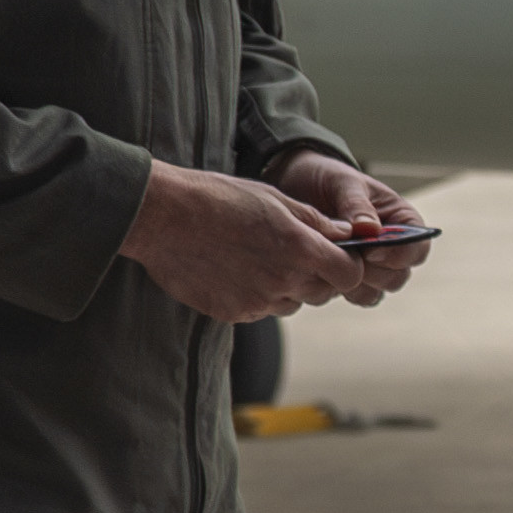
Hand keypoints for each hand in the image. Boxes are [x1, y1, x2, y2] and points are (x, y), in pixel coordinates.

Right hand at [119, 159, 364, 323]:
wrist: (162, 217)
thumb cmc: (219, 198)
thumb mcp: (275, 198)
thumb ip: (315, 222)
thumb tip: (347, 235)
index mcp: (300, 248)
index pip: (350, 275)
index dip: (349, 267)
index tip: (340, 257)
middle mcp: (284, 280)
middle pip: (323, 292)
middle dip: (318, 276)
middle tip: (294, 253)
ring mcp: (259, 301)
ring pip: (292, 303)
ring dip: (287, 287)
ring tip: (257, 257)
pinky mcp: (234, 314)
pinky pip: (260, 310)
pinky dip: (257, 295)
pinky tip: (234, 269)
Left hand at [267, 149, 435, 309]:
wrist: (297, 188)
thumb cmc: (328, 180)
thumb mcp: (343, 183)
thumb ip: (357, 205)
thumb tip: (371, 230)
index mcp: (402, 222)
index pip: (419, 248)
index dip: (400, 254)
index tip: (371, 249)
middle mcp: (391, 249)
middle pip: (398, 278)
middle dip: (373, 273)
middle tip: (346, 258)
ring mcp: (369, 268)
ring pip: (375, 293)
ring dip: (354, 284)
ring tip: (330, 263)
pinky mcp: (346, 280)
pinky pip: (352, 296)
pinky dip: (338, 289)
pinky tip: (321, 271)